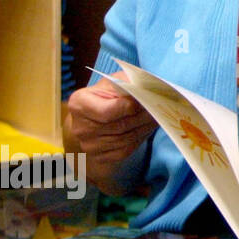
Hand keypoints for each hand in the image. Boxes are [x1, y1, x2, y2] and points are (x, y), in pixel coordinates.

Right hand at [65, 73, 155, 192]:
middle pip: (120, 126)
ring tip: (155, 117)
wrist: (96, 115)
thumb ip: (127, 83)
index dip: (129, 107)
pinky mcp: (99, 157)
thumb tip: (145, 90)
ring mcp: (88, 144)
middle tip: (158, 108)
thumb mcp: (115, 82)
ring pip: (126, 138)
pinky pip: (126, 150)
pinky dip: (139, 139)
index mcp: (79, 104)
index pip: (107, 111)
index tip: (144, 100)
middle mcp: (80, 127)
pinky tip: (145, 128)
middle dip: (143, 116)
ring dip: (145, 127)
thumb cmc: (108, 94)